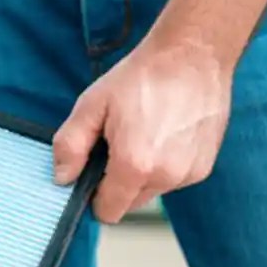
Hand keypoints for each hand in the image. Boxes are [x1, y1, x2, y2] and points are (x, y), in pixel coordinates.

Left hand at [53, 36, 233, 223]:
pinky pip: (172, 180)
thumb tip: (62, 177)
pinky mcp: (204, 166)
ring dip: (140, 174)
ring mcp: (190, 173)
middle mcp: (167, 176)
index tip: (91, 172)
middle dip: (116, 183)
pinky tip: (161, 135)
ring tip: (141, 135)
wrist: (193, 55)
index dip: (94, 195)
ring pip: (151, 191)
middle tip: (116, 144)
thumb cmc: (142, 77)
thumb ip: (70, 146)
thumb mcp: (91, 106)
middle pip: (129, 203)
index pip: (108, 211)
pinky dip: (162, 166)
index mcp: (135, 165)